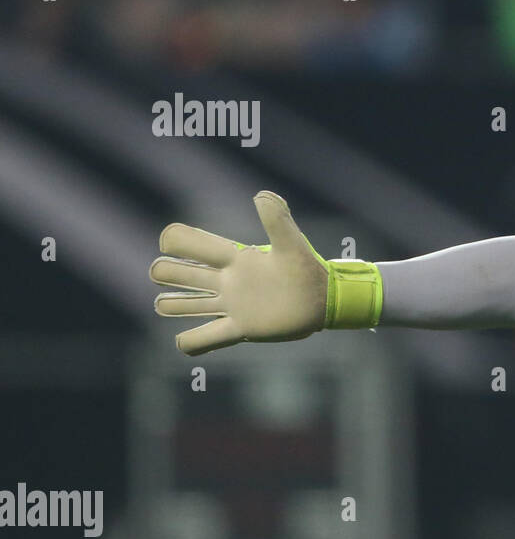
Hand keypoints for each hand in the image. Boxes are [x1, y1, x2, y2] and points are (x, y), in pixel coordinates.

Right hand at [150, 191, 380, 354]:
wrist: (325, 301)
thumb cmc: (309, 269)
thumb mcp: (292, 243)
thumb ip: (277, 218)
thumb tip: (260, 195)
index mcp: (234, 259)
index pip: (191, 244)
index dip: (173, 240)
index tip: (169, 242)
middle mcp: (226, 281)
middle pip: (178, 273)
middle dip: (166, 273)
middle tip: (167, 276)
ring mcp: (231, 306)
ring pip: (184, 305)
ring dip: (172, 305)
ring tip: (168, 305)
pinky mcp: (240, 329)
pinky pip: (206, 339)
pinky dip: (189, 343)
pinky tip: (185, 342)